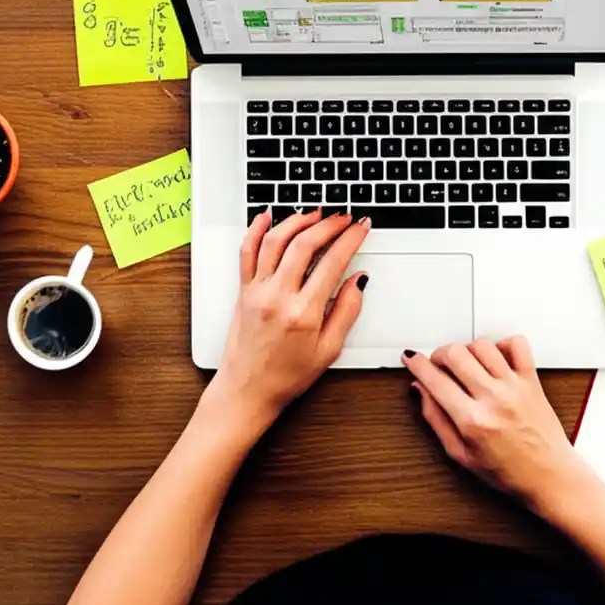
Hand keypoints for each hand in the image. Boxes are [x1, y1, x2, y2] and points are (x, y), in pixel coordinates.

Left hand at [213, 209, 370, 423]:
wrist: (247, 391)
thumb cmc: (287, 376)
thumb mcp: (329, 350)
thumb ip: (346, 311)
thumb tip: (358, 280)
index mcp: (303, 313)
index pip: (332, 262)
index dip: (351, 239)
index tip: (361, 227)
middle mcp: (278, 297)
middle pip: (304, 243)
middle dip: (328, 224)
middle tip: (343, 217)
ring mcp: (257, 291)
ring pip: (275, 240)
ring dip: (297, 220)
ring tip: (315, 214)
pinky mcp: (242, 291)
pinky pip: (246, 252)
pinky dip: (256, 229)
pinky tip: (267, 216)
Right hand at [403, 337, 599, 514]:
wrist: (549, 476)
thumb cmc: (508, 472)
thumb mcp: (461, 454)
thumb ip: (436, 419)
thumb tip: (421, 390)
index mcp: (473, 421)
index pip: (435, 380)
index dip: (417, 364)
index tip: (411, 358)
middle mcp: (494, 399)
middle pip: (455, 354)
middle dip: (439, 354)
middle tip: (438, 365)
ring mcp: (515, 387)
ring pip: (482, 345)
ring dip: (467, 350)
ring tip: (466, 365)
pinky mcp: (532, 381)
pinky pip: (517, 345)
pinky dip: (502, 344)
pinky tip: (495, 359)